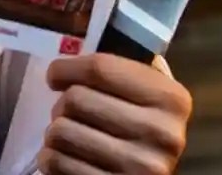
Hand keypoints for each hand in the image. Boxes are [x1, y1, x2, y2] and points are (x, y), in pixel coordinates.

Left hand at [39, 54, 191, 174]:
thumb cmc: (141, 131)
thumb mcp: (150, 99)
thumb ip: (125, 74)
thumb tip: (73, 58)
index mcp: (171, 98)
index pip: (100, 68)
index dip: (66, 68)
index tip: (55, 76)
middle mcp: (162, 133)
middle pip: (76, 98)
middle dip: (62, 105)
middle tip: (68, 114)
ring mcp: (140, 166)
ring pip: (60, 131)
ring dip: (53, 133)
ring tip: (68, 138)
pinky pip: (56, 161)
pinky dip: (49, 158)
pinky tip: (64, 157)